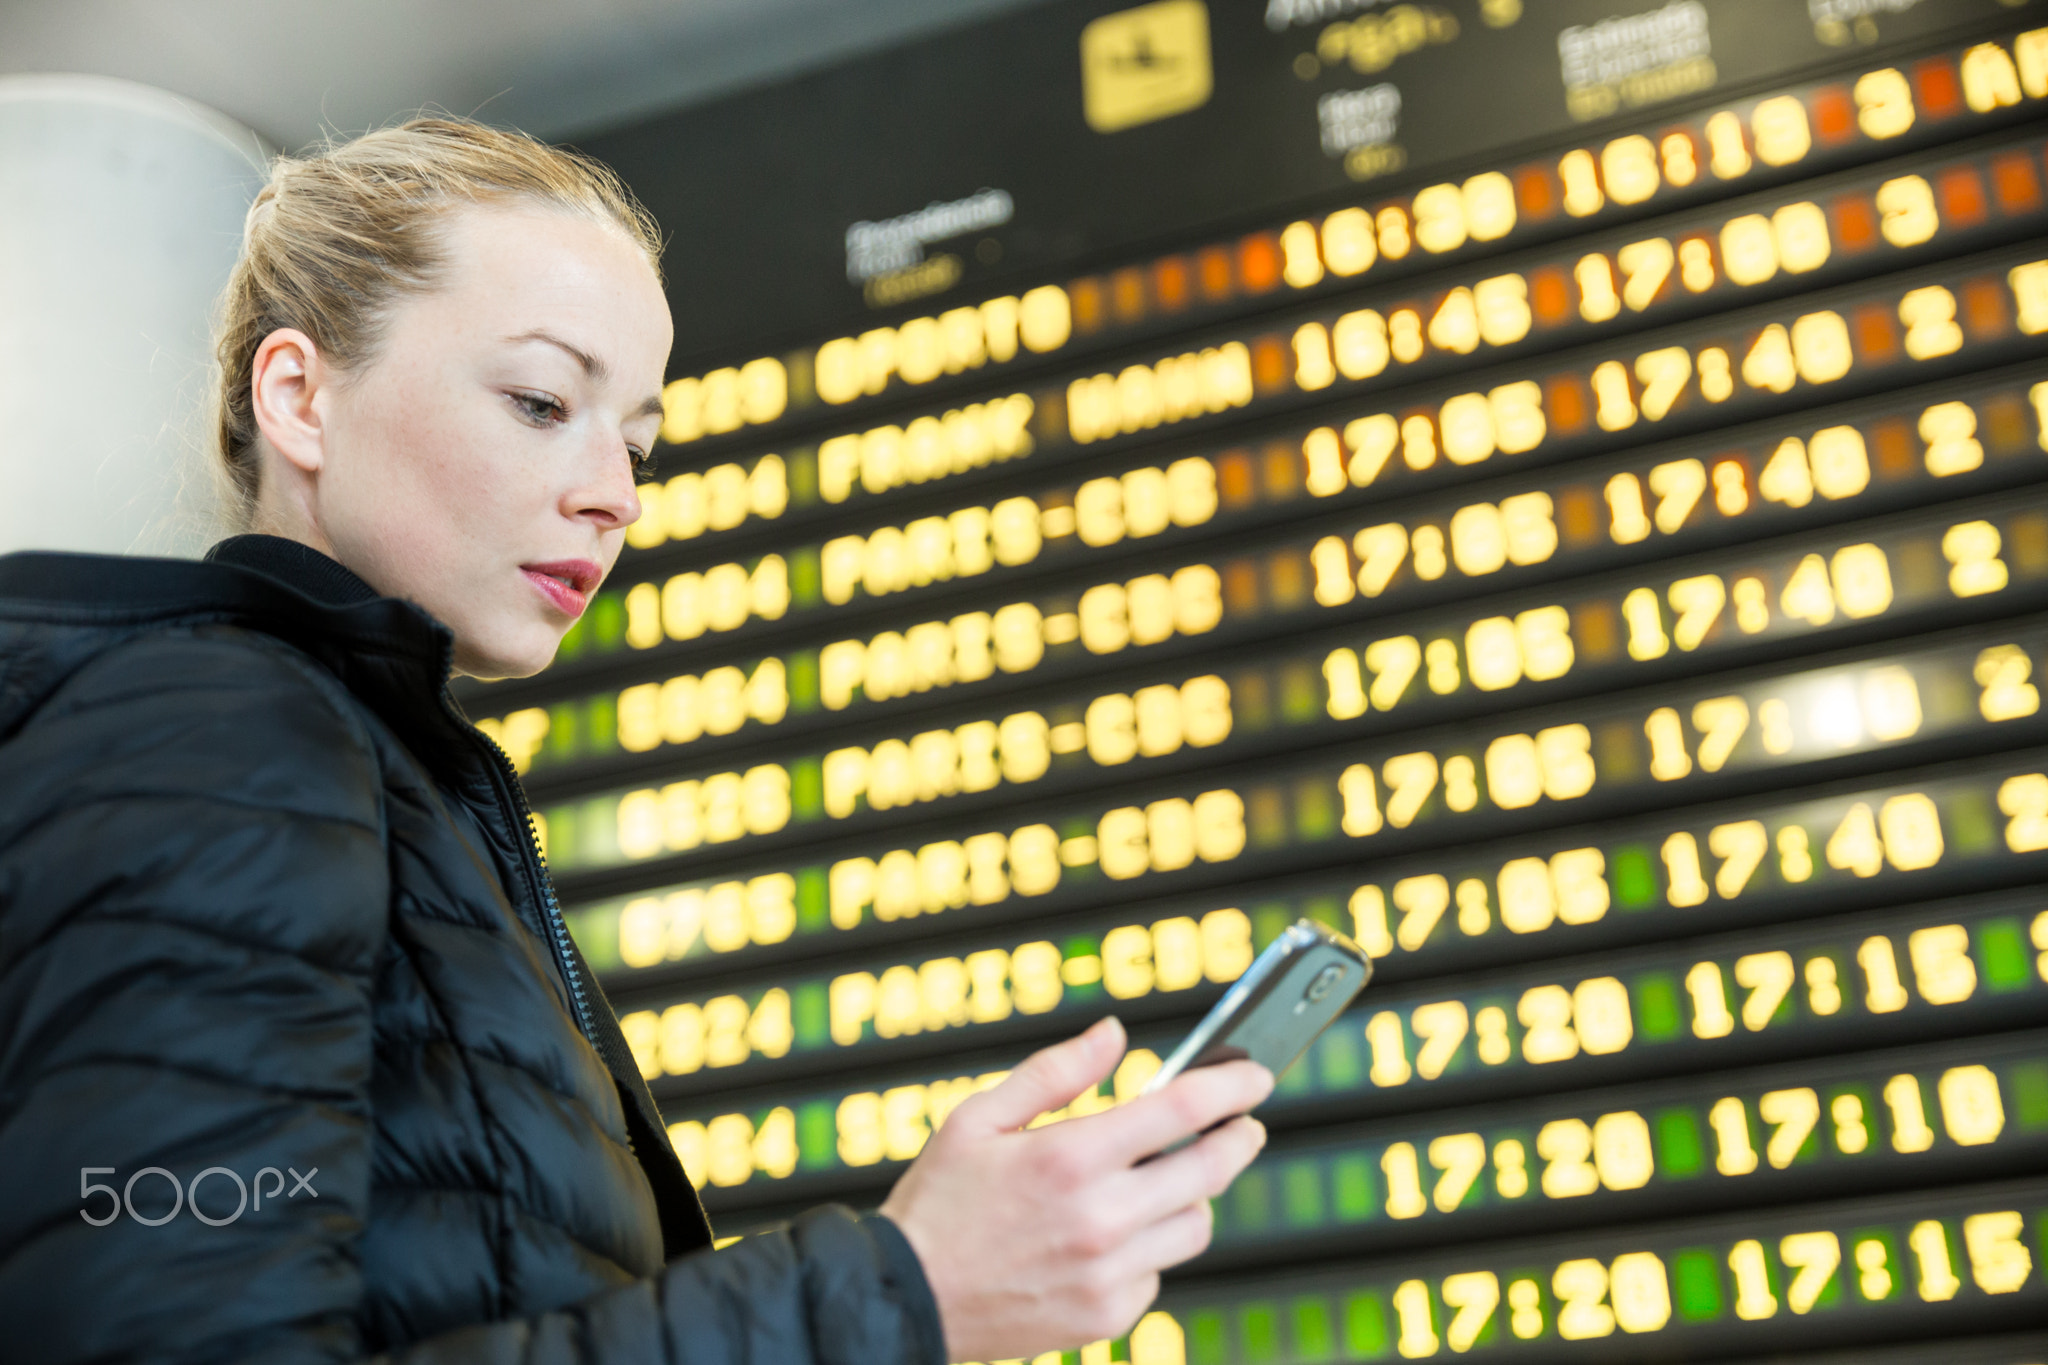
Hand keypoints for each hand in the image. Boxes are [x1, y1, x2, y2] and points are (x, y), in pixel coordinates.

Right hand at [879, 1016, 1272, 1362]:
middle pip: (1210, 1169)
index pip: (1182, 1111)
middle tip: (1243, 1124)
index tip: (1255, 1075)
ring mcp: (1108, 1272)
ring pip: (1194, 1224)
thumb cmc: (940, 1203)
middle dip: (1238, 1138)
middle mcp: (1100, 1217)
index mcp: (1069, 1157)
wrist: (908, 1300)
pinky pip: (1160, 1273)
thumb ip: (1056, 1072)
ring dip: (1191, 1195)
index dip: (1230, 1086)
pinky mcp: (1108, 1314)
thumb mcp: (978, 1118)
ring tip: (1162, 1181)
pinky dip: (1150, 1249)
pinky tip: (1113, 1236)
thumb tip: (1115, 1034)